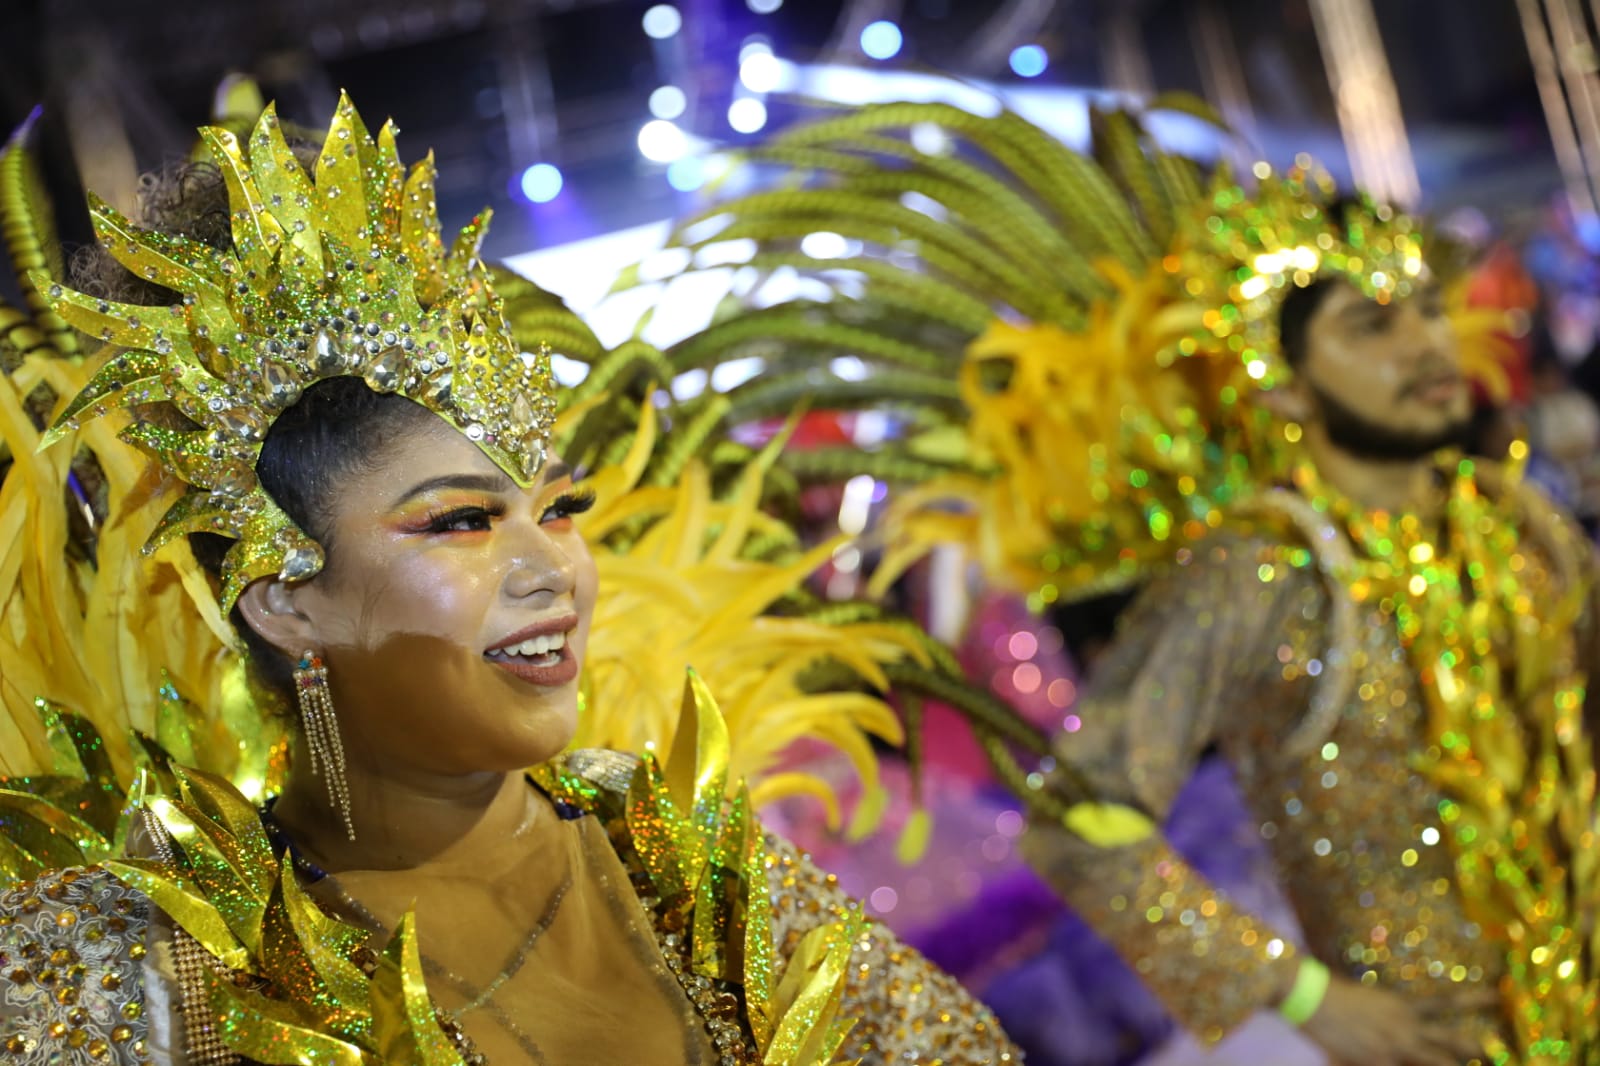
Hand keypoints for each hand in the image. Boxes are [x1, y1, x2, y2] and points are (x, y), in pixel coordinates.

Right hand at [1299, 977, 1495, 1065]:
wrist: (1311, 995)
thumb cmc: (1331, 992)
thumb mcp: (1365, 999)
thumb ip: (1383, 1013)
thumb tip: (1397, 1021)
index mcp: (1402, 1005)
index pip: (1446, 1003)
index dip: (1474, 1000)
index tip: (1498, 996)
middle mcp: (1405, 1026)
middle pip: (1450, 1040)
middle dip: (1474, 1048)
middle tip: (1492, 1052)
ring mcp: (1394, 1046)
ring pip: (1438, 1061)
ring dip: (1454, 1064)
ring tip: (1479, 1061)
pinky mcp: (1378, 1061)